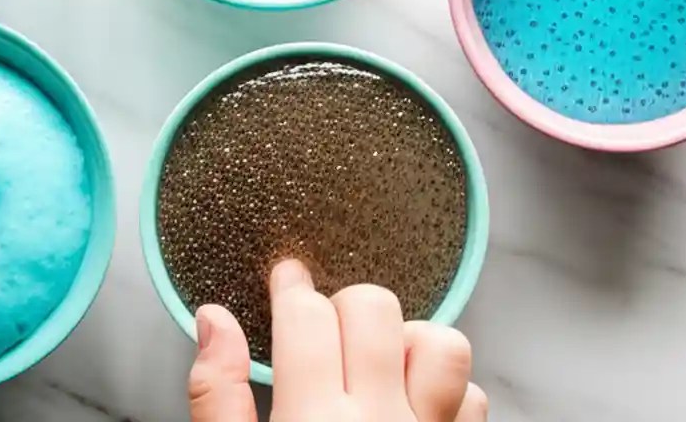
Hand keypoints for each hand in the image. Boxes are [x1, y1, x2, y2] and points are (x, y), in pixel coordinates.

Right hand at [187, 260, 486, 421]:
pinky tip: (409, 399)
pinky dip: (445, 387)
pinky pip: (472, 395)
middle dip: (344, 305)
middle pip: (374, 309)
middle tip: (322, 327)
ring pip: (442, 343)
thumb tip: (213, 320)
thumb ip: (217, 395)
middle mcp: (379, 421)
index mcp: (313, 419)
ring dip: (408, 339)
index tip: (285, 277)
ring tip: (376, 359)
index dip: (291, 286)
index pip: (307, 316)